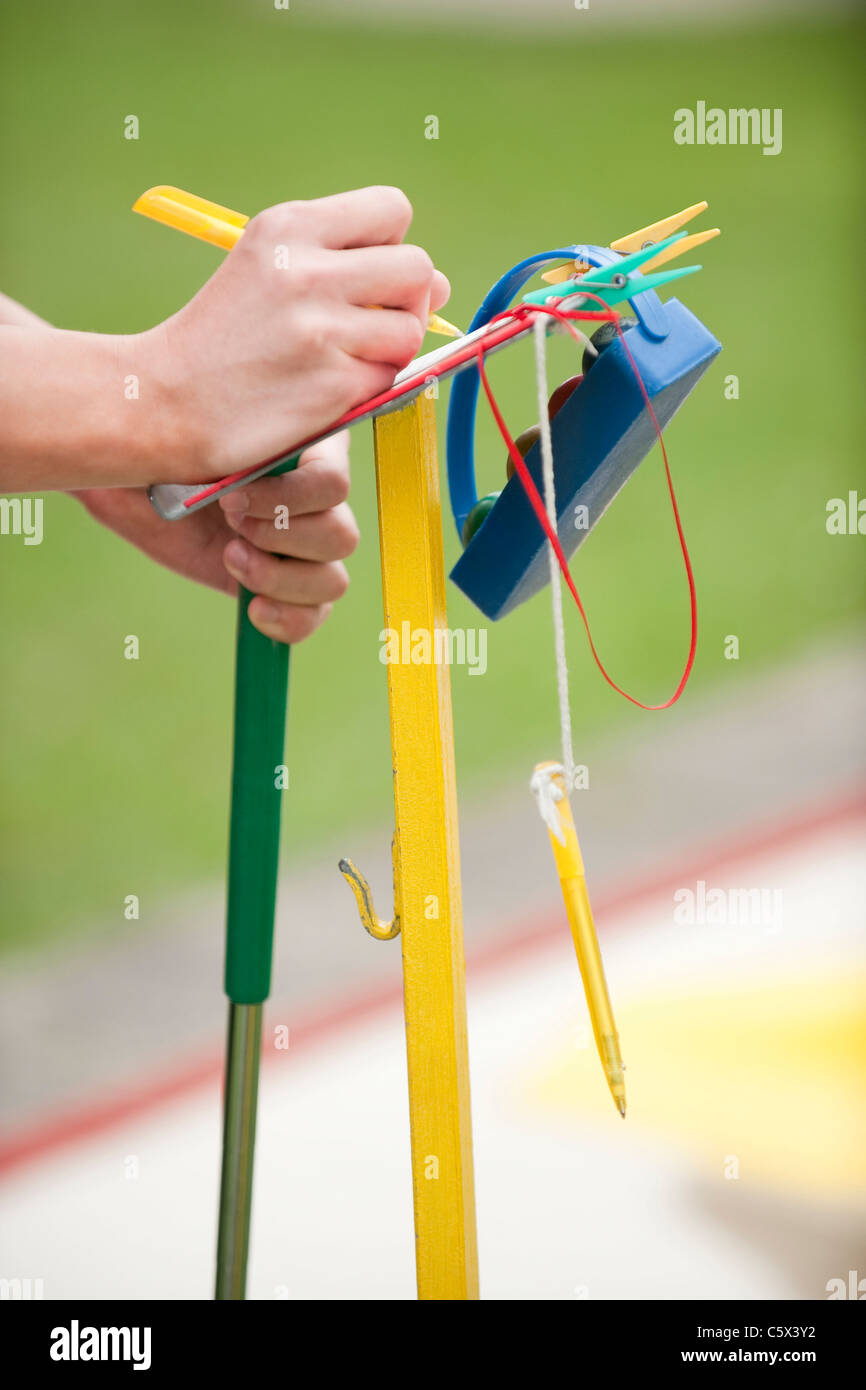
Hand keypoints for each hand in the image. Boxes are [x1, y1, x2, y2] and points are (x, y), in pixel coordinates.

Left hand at [74, 432, 356, 643]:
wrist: (130, 484)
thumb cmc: (153, 448)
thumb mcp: (175, 437)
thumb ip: (214, 437)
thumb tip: (243, 456)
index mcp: (304, 447)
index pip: (332, 483)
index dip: (288, 500)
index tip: (228, 497)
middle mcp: (315, 498)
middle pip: (342, 536)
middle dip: (281, 539)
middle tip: (229, 525)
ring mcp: (304, 546)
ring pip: (333, 580)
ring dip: (281, 580)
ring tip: (231, 559)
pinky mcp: (286, 586)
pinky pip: (315, 614)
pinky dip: (288, 621)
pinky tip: (251, 608)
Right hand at [139, 185, 449, 481]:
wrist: (162, 401)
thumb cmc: (221, 341)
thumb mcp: (268, 271)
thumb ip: (350, 265)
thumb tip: (440, 283)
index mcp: (288, 226)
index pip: (392, 210)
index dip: (390, 247)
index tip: (362, 279)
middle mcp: (307, 269)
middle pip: (417, 268)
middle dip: (405, 300)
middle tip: (365, 326)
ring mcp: (322, 329)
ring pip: (411, 328)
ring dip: (391, 350)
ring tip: (342, 360)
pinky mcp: (333, 384)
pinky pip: (393, 378)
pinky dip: (372, 388)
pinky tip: (329, 391)